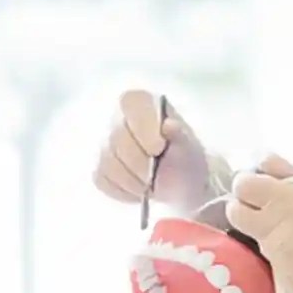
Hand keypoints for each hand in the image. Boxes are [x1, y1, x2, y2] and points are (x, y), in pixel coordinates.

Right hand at [92, 90, 210, 215]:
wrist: (183, 187)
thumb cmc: (187, 160)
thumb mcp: (191, 148)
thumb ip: (181, 135)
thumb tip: (168, 125)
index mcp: (145, 106)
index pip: (130, 103)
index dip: (141, 125)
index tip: (158, 148)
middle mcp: (122, 120)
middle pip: (117, 137)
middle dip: (141, 162)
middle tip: (158, 172)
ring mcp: (108, 146)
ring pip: (108, 162)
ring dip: (133, 180)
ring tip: (151, 184)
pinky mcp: (101, 169)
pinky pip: (102, 179)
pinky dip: (123, 190)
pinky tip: (138, 190)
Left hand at [226, 155, 292, 292]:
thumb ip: (292, 176)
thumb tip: (262, 162)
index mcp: (291, 206)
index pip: (243, 186)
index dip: (250, 182)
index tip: (264, 185)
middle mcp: (279, 237)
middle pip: (238, 215)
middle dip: (249, 207)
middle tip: (276, 207)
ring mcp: (283, 267)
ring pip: (261, 241)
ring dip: (274, 233)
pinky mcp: (291, 290)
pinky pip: (279, 267)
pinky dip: (291, 259)